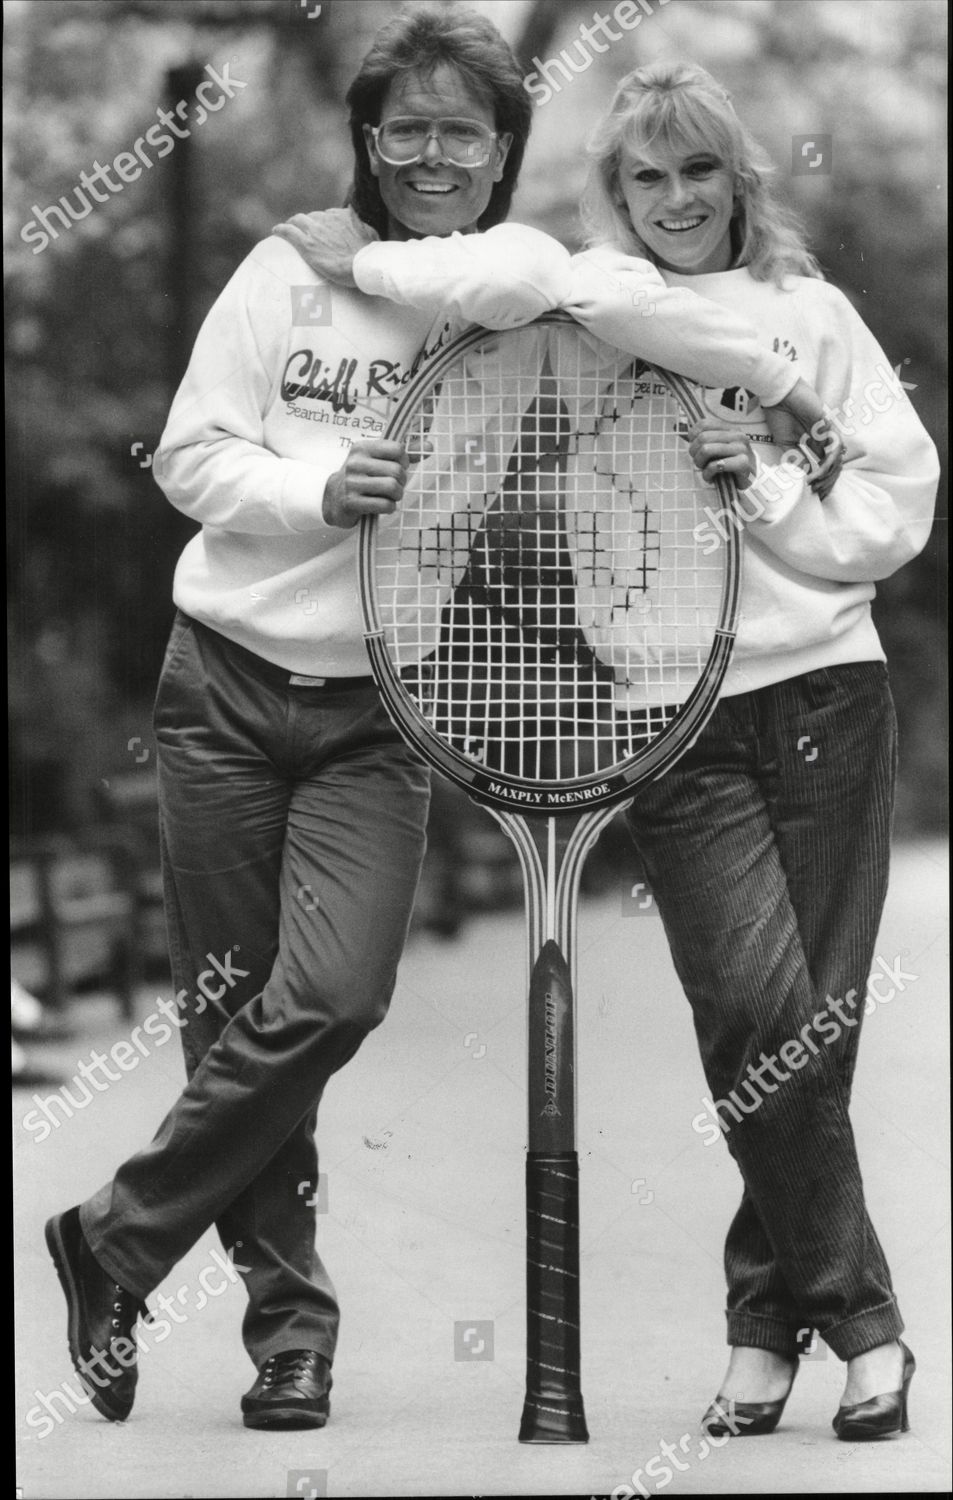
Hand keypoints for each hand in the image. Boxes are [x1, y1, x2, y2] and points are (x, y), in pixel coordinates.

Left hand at [272, 207, 378, 288]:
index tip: (321, 230)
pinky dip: (281, 230)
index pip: (328, 215)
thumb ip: (363, 225)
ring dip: (293, 224)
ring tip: (289, 229)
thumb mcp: (371, 234)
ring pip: (298, 220)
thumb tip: (360, 221)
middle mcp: (327, 219)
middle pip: (312, 217)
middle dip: (308, 224)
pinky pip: (288, 232)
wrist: (362, 265)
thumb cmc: (369, 254)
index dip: (323, 223)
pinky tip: (276, 231)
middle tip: (305, 233)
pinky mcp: (306, 244)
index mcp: (342, 216)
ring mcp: (315, 231)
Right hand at [322, 440, 407, 528]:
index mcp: (362, 448)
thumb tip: (430, 446)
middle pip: (397, 470)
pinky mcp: (352, 502)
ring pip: (392, 487)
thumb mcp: (378, 461)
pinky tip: (382, 505)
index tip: (397, 466)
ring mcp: (352, 483)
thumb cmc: (362, 478)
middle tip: (394, 485)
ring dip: (397, 495)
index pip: (397, 449)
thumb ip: (404, 453)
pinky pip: (385, 505)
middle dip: (401, 481)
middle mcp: (355, 463)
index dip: (404, 460)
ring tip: (389, 496)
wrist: (333, 499)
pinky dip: (389, 507)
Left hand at [687, 418, 756, 489]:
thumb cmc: (730, 464)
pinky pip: (715, 466)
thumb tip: (681, 430)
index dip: (693, 437)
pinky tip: (711, 478)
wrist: (751, 479)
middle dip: (694, 453)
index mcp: (730, 429)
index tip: (695, 449)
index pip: (704, 424)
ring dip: (700, 463)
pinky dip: (708, 474)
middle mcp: (737, 435)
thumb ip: (703, 439)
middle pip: (702, 437)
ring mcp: (741, 448)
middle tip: (699, 463)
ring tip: (704, 470)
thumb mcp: (717, 448)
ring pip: (707, 449)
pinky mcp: (743, 463)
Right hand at [764, 376, 845, 497]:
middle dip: (827, 483)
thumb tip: (802, 476)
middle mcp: (824, 439)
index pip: (823, 465)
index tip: (814, 495)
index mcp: (814, 442)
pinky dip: (826, 464)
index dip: (821, 481)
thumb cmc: (779, 414)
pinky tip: (816, 474)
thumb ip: (796, 457)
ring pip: (836, 460)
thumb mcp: (785, 442)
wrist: (778, 395)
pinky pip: (833, 449)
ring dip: (827, 476)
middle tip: (817, 495)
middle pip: (833, 466)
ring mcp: (827, 433)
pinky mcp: (828, 427)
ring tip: (814, 486)